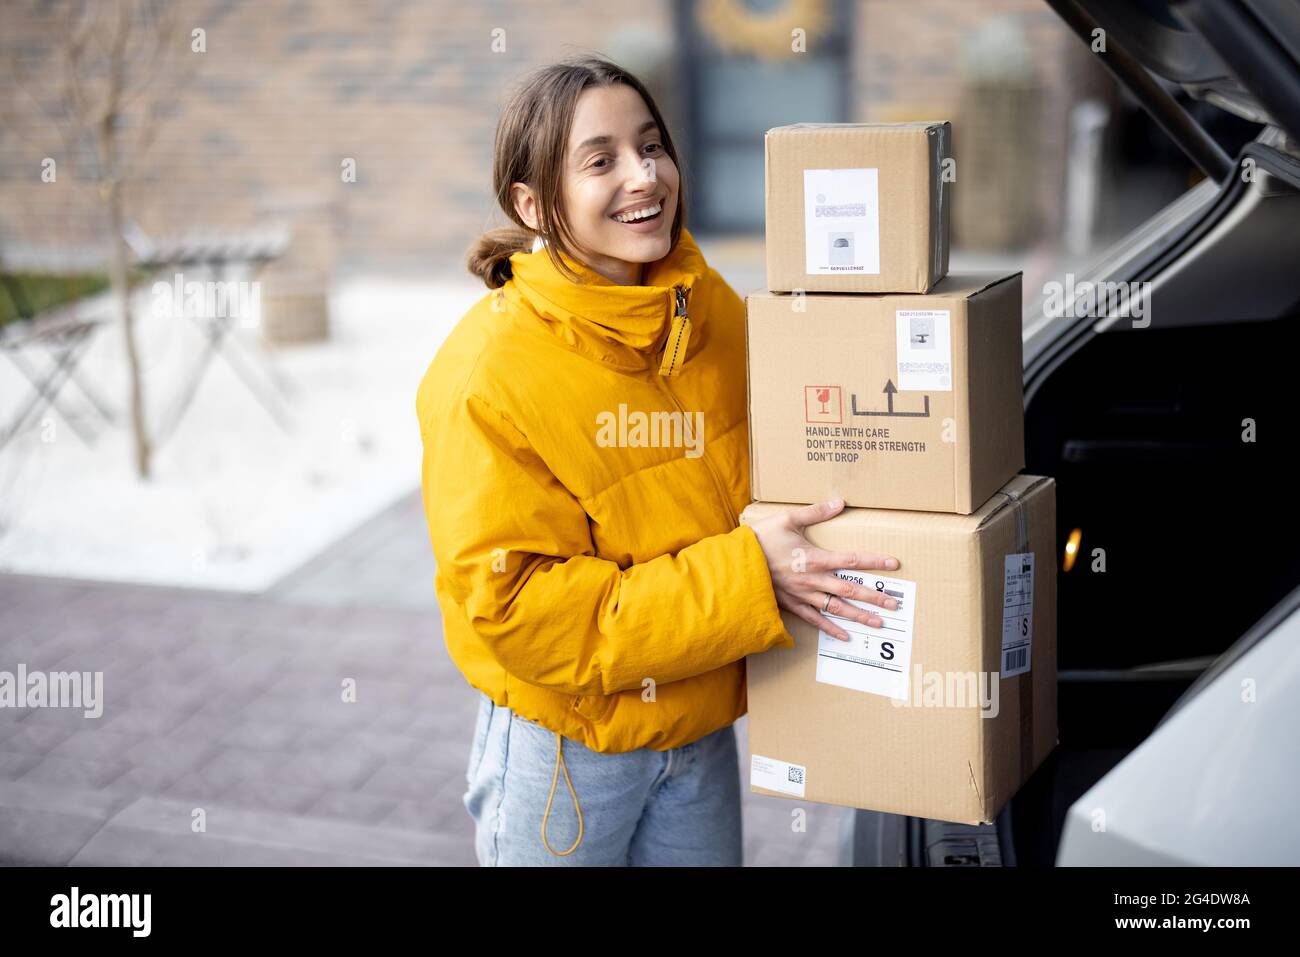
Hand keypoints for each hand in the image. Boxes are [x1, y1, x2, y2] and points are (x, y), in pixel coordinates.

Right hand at [750, 498, 900, 641]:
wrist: (735, 563)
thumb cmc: (761, 539)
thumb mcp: (787, 519)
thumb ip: (816, 512)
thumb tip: (840, 502)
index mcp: (814, 558)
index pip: (851, 560)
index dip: (874, 562)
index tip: (893, 564)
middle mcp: (812, 580)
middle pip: (850, 590)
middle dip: (874, 597)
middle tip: (894, 605)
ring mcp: (802, 595)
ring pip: (836, 608)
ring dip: (859, 616)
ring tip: (879, 623)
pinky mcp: (791, 604)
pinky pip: (814, 620)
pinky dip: (830, 629)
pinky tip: (844, 636)